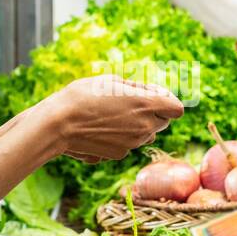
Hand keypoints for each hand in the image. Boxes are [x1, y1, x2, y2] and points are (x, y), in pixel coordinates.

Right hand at [43, 75, 183, 161]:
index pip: (177, 109)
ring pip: (147, 134)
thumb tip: (154, 93)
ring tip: (114, 115)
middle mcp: (145, 126)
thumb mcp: (112, 82)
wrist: (59, 124)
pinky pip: (130, 143)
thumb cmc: (83, 96)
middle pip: (163, 122)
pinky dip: (123, 136)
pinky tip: (104, 128)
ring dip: (139, 125)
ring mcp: (134, 143)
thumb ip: (138, 88)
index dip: (168, 101)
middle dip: (154, 113)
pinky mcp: (121, 154)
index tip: (155, 96)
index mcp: (146, 104)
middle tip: (131, 103)